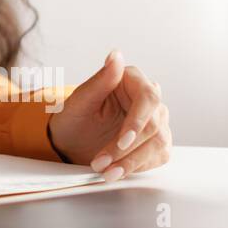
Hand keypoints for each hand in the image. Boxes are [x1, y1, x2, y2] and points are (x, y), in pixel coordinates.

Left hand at [47, 50, 170, 181]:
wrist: (70, 141)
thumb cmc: (73, 117)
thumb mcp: (80, 100)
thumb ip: (101, 79)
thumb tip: (116, 55)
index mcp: (132, 80)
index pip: (149, 97)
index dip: (138, 121)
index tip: (122, 141)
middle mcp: (149, 100)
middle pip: (154, 125)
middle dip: (126, 148)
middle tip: (101, 162)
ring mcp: (157, 122)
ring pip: (157, 144)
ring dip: (129, 162)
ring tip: (105, 171)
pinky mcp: (157, 144)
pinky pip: (156, 158)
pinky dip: (135, 168)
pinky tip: (116, 173)